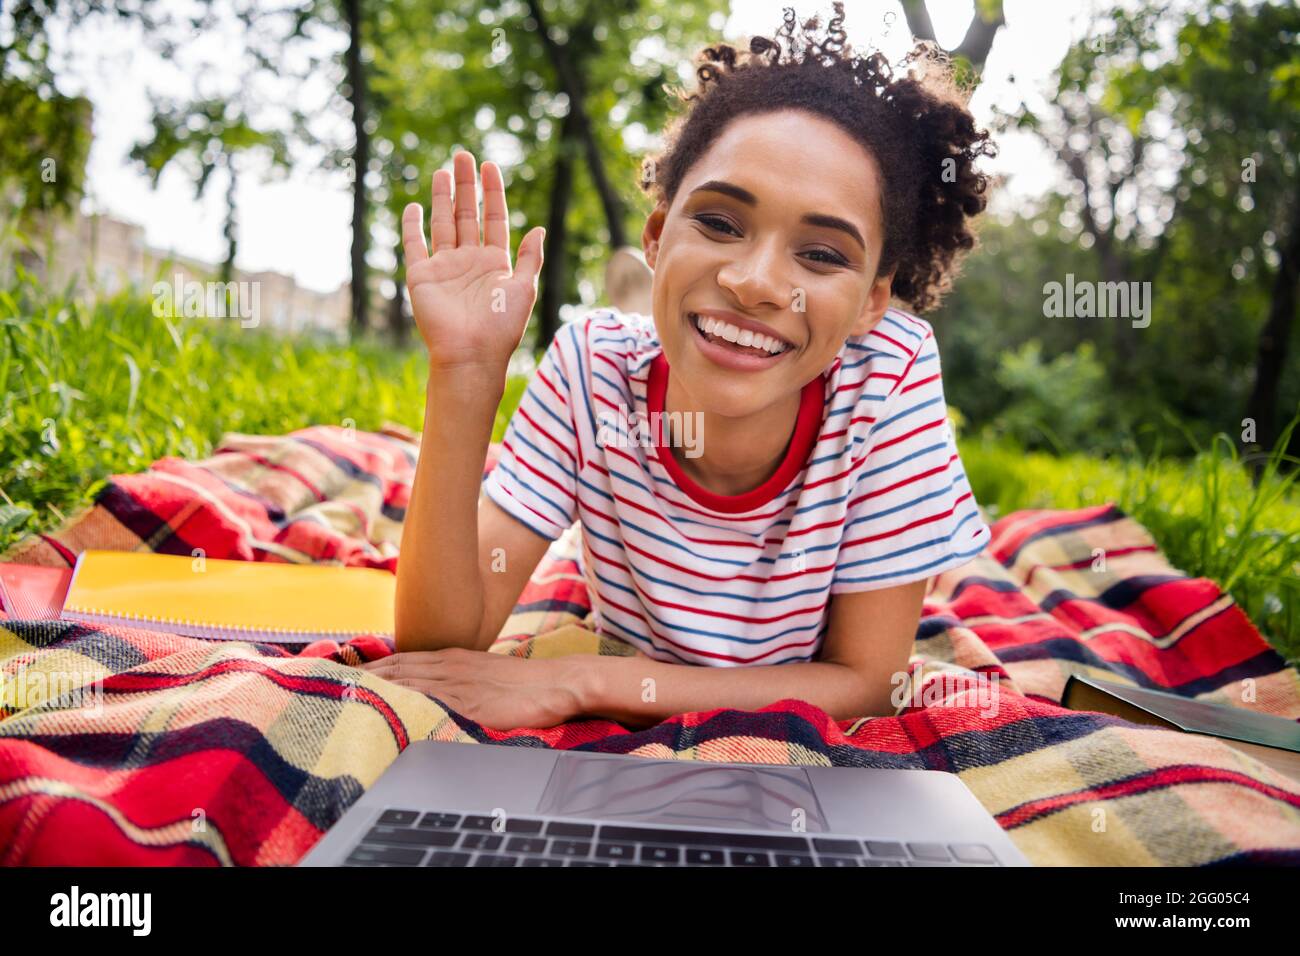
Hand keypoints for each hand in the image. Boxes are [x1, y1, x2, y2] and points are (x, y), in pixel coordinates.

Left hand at [359, 647, 583, 729]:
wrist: (558, 683)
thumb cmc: (525, 683)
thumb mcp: (485, 675)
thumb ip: (458, 680)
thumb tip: (435, 693)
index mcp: (453, 658)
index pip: (401, 660)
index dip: (371, 667)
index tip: (343, 673)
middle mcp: (450, 666)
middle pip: (395, 670)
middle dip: (362, 676)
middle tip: (329, 682)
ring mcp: (458, 684)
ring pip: (405, 682)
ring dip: (373, 687)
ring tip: (342, 694)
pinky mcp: (469, 703)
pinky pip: (427, 701)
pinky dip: (401, 701)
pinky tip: (382, 707)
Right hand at [401, 150, 545, 371]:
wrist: (471, 354)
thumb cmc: (501, 327)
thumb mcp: (524, 289)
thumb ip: (530, 258)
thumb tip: (539, 228)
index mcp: (495, 263)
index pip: (494, 218)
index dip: (493, 192)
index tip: (490, 166)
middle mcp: (469, 261)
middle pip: (467, 214)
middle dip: (466, 185)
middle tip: (463, 155)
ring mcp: (445, 267)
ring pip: (443, 224)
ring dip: (443, 197)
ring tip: (444, 170)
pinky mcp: (422, 276)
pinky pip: (416, 246)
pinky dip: (414, 226)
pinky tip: (415, 206)